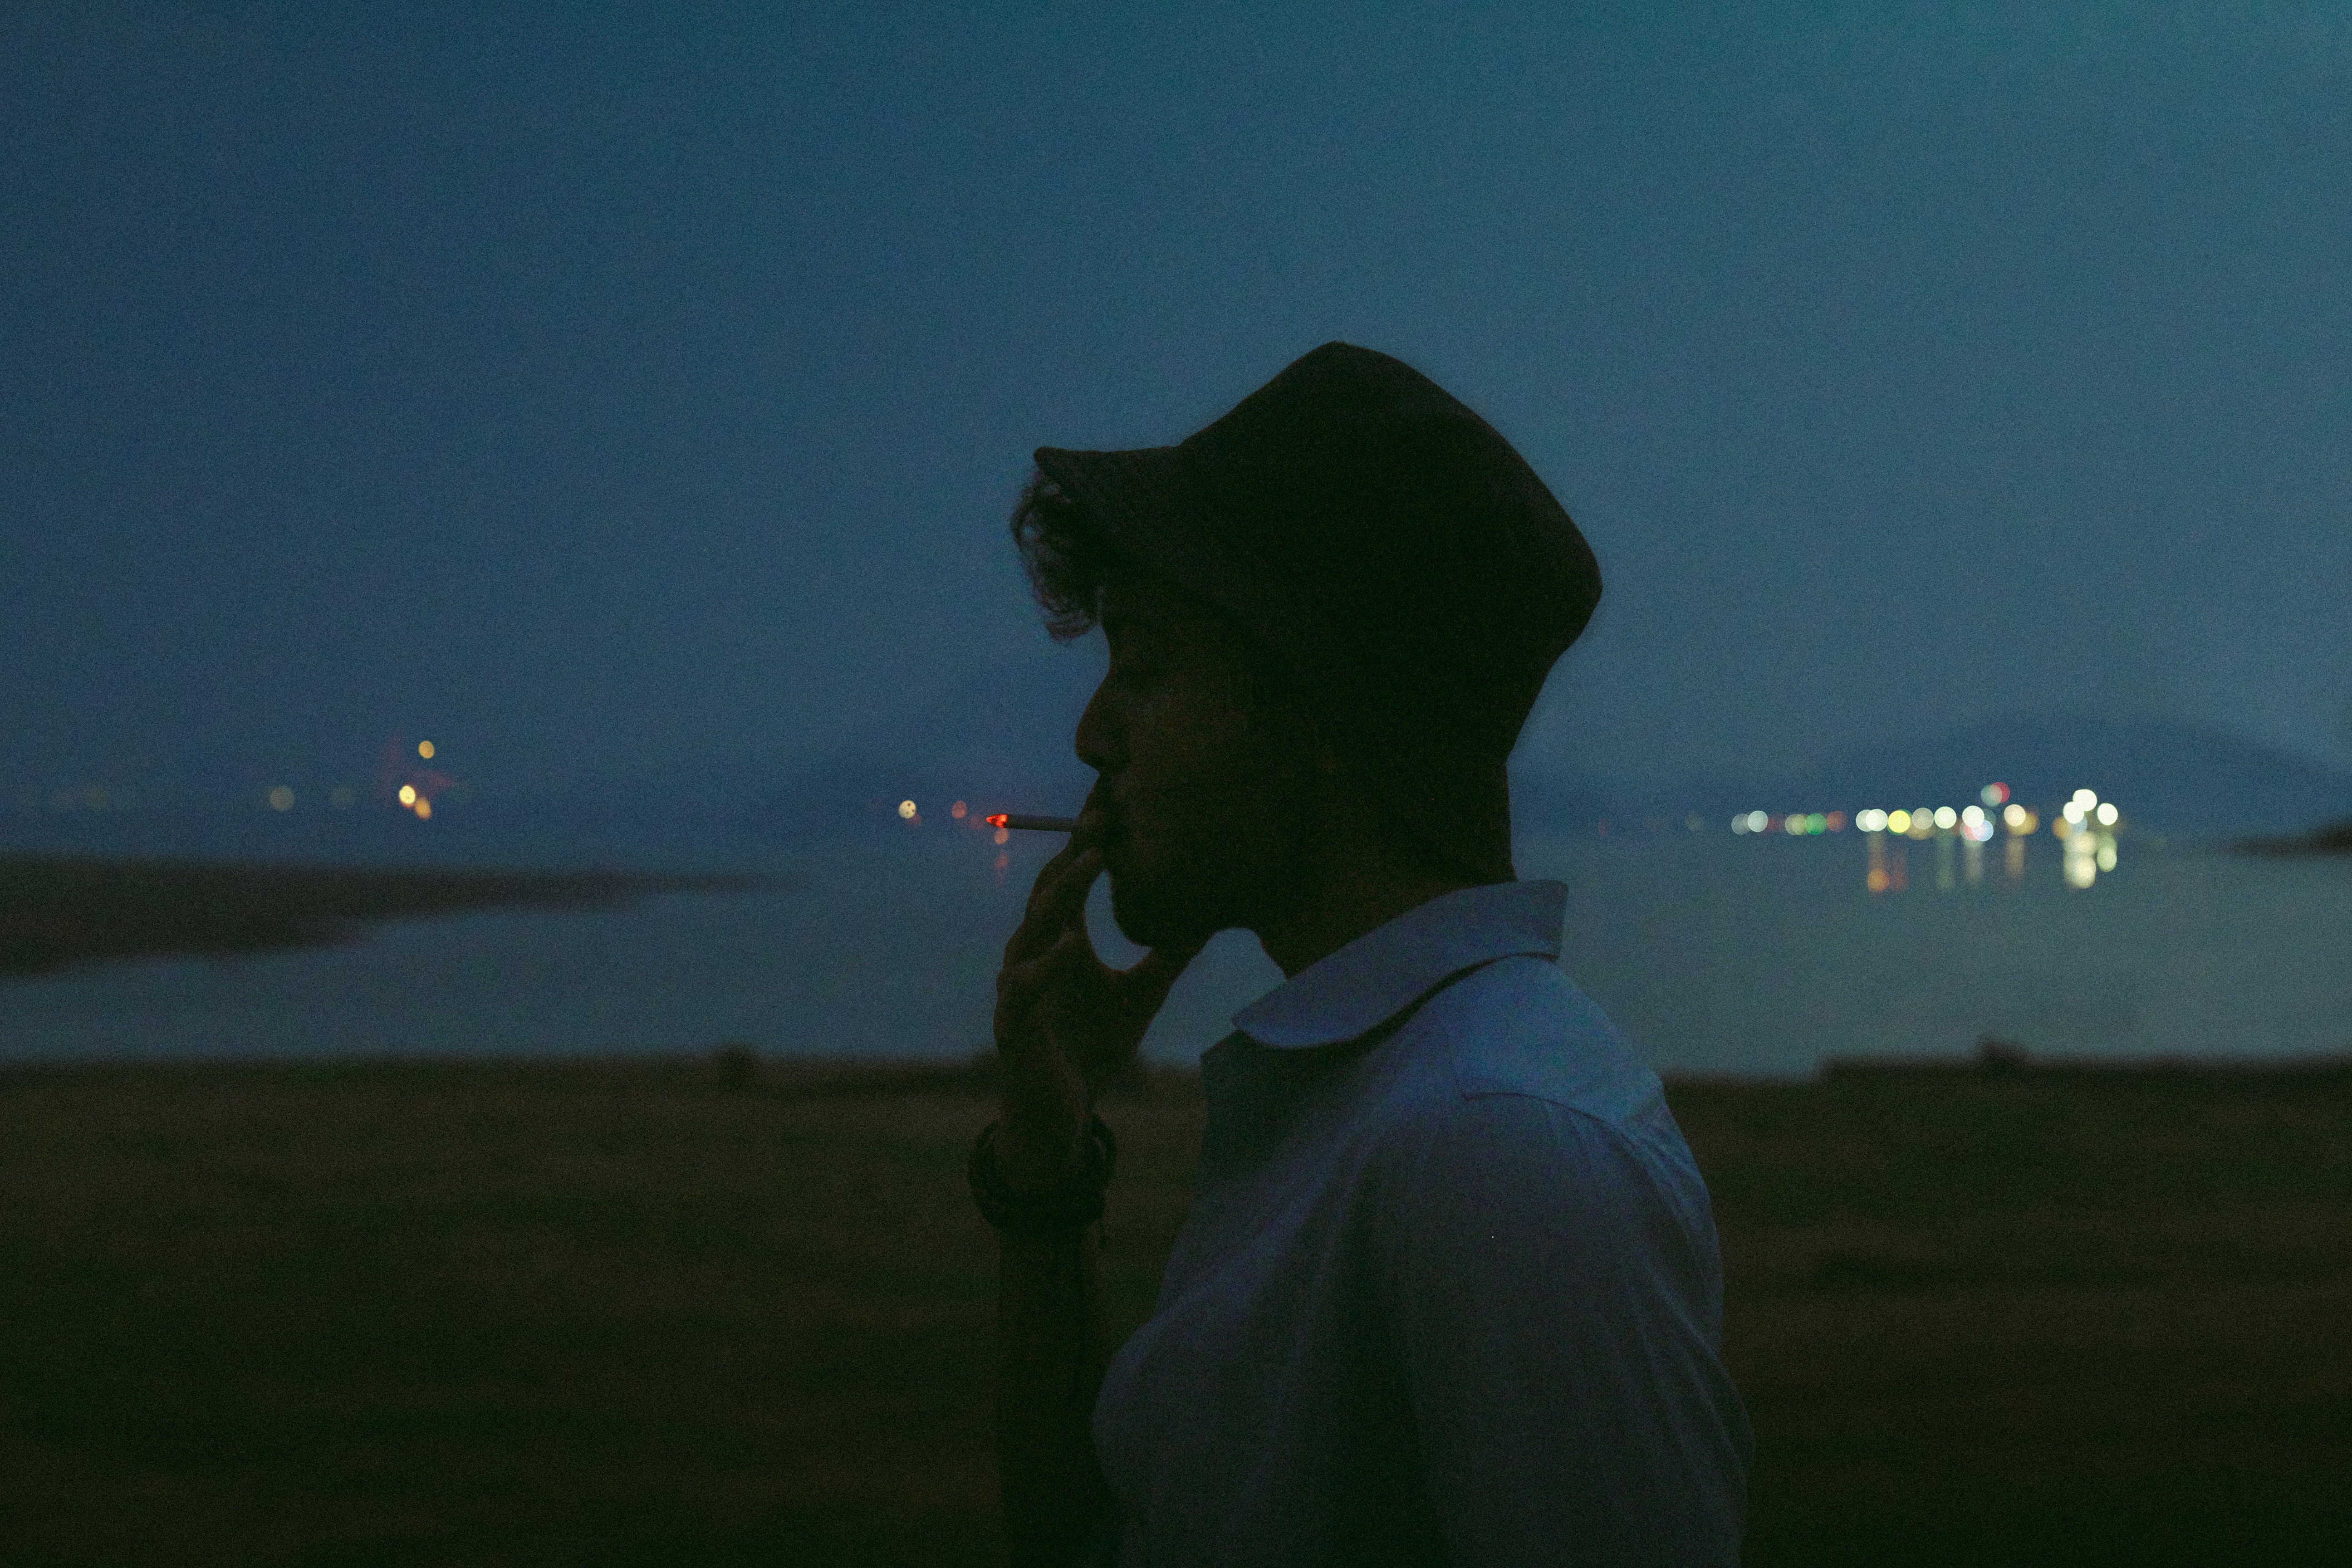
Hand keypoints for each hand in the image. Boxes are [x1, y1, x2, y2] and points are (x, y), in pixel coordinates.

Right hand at [992, 808, 1198, 1191]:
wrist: (1063, 1114)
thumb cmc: (1094, 1049)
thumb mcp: (1142, 994)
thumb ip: (1167, 957)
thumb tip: (1207, 919)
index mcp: (1061, 943)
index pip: (1070, 881)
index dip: (1088, 844)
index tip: (1113, 805)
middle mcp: (1034, 955)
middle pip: (1049, 891)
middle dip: (1074, 851)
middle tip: (1103, 814)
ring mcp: (1019, 988)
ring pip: (1032, 929)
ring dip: (1062, 893)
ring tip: (1093, 861)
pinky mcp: (1013, 1025)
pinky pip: (1023, 988)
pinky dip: (1043, 966)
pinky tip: (1067, 947)